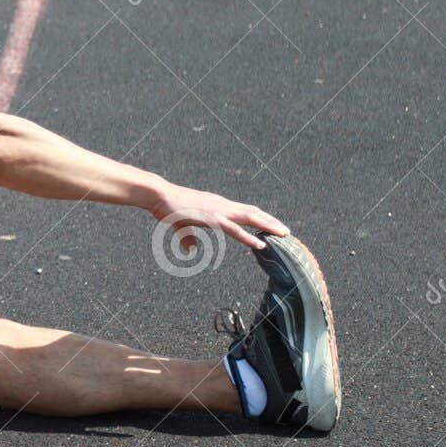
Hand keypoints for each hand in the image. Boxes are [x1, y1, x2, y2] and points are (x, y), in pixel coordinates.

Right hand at [147, 183, 288, 250]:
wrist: (158, 196)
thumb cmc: (168, 207)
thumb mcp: (182, 225)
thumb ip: (189, 238)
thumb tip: (192, 249)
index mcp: (217, 205)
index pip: (244, 211)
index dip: (260, 218)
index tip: (273, 226)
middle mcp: (222, 205)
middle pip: (253, 212)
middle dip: (271, 221)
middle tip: (287, 232)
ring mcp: (218, 210)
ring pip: (250, 217)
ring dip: (268, 226)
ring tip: (283, 235)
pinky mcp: (211, 218)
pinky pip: (234, 229)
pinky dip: (249, 237)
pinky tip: (260, 245)